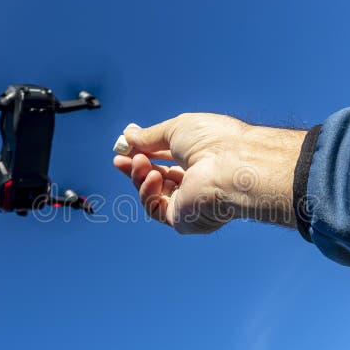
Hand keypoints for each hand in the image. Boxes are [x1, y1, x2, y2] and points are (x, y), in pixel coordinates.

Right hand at [112, 113, 305, 233]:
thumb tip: (128, 135)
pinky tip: (153, 178)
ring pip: (153, 194)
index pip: (166, 159)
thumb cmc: (213, 141)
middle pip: (158, 178)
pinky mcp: (185, 220)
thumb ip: (150, 136)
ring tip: (140, 163)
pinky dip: (148, 192)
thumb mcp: (176, 129)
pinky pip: (156, 209)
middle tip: (118, 159)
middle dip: (136, 168)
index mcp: (201, 158)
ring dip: (141, 177)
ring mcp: (191, 203)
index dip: (144, 153)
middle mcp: (197, 182)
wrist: (232, 166)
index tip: (123, 147)